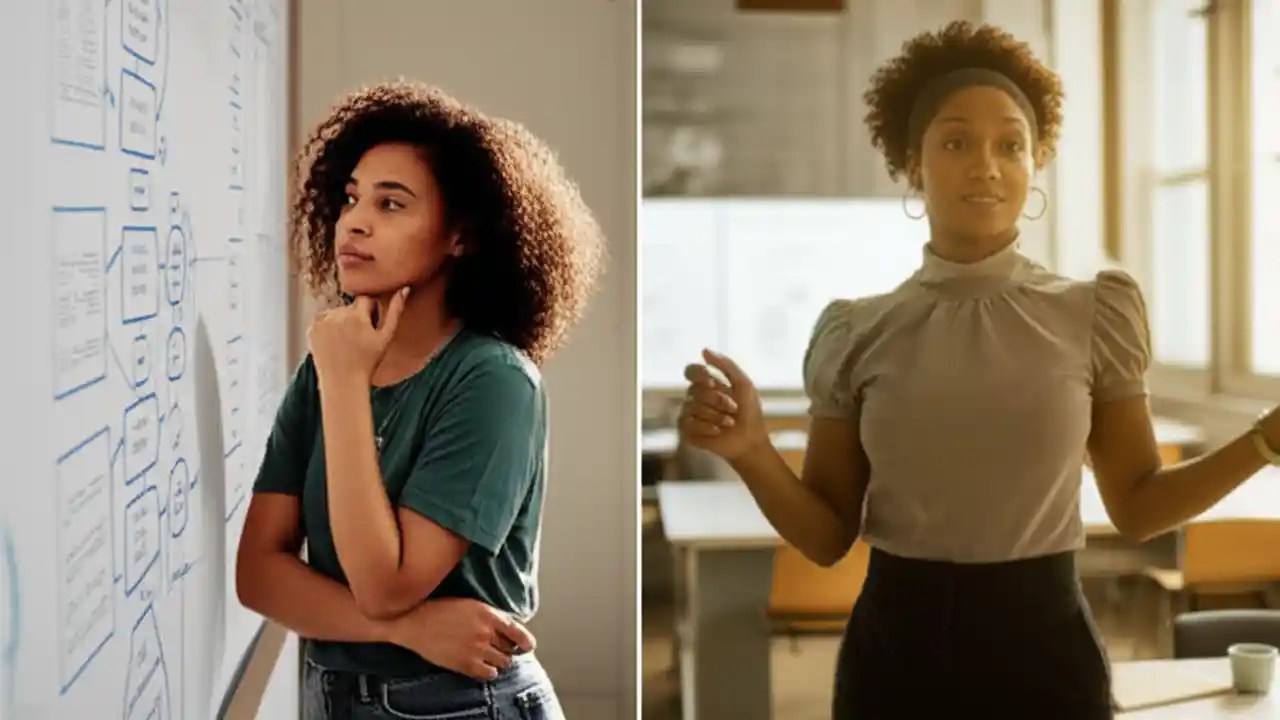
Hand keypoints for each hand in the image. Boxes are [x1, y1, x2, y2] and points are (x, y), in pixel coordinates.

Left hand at [308, 289, 408, 383]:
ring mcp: (322, 322)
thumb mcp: (386, 338)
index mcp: (357, 315)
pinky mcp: (311, 329)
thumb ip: (395, 311)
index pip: (365, 300)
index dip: (369, 313)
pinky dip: (327, 327)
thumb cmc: (367, 363)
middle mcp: (338, 315)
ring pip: (336, 313)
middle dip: (354, 318)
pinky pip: (322, 320)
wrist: (343, 383)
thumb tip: (404, 289)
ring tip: (345, 343)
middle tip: (358, 339)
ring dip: (340, 322)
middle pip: (349, 307)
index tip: (370, 327)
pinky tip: (334, 343)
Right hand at [388, 598, 534, 680]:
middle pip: (510, 649)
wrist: (413, 622)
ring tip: (487, 656)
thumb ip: (489, 616)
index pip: (518, 632)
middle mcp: (486, 632)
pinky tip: (481, 665)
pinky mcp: (466, 664)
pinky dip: (489, 671)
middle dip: (506, 649)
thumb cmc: (439, 610)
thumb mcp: (469, 604)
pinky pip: (489, 674)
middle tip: (497, 647)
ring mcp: (476, 650)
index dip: (526, 641)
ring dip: (498, 660)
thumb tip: (507, 627)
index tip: (528, 646)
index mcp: (488, 614)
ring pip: (503, 662)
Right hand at [678, 349, 767, 461]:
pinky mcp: (686, 431)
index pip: (691, 371)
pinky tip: (718, 431)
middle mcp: (694, 398)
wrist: (751, 441)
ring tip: (729, 422)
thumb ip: (726, 365)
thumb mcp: (744, 384)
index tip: (713, 382)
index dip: (698, 374)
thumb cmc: (749, 413)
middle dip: (718, 400)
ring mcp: (689, 414)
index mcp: (706, 385)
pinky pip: (687, 423)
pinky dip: (706, 427)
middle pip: (693, 390)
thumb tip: (704, 350)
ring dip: (716, 415)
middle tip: (733, 408)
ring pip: (691, 407)